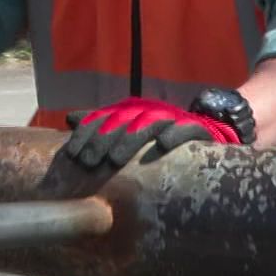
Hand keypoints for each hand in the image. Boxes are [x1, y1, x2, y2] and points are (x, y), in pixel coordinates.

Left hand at [62, 96, 239, 170]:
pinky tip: (161, 147)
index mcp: (131, 112)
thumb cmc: (158, 137)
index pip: (103, 117)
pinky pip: (185, 130)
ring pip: (148, 124)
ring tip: (115, 160)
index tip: (72, 155)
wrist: (206, 131)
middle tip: (89, 163)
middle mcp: (149, 112)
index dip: (86, 134)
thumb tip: (69, 118)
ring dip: (130, 140)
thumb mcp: (128, 132)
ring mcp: (172, 118)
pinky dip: (174, 136)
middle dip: (103, 141)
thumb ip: (101, 125)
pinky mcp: (196, 129)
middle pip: (122, 121)